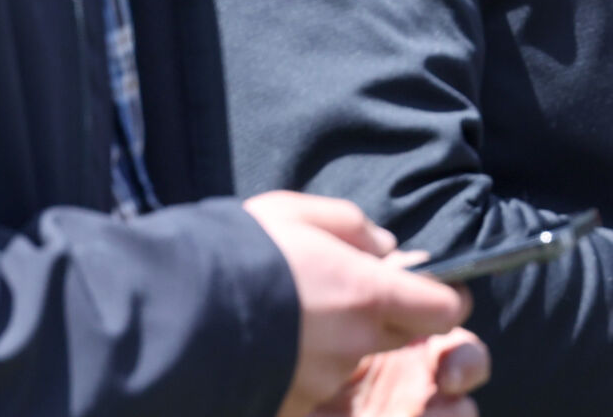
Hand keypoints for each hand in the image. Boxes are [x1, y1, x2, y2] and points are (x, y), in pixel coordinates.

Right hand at [244, 192, 472, 416]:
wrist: (167, 313)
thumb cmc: (237, 253)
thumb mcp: (298, 214)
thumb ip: (354, 227)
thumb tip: (386, 248)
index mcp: (368, 294)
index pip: (445, 309)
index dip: (442, 296)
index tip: (428, 286)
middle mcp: (354, 344)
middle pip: (402, 336)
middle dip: (390, 316)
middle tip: (349, 292)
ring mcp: (320, 380)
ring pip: (353, 360)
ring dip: (340, 340)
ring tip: (295, 313)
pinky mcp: (288, 403)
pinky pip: (312, 381)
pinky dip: (303, 364)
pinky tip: (271, 341)